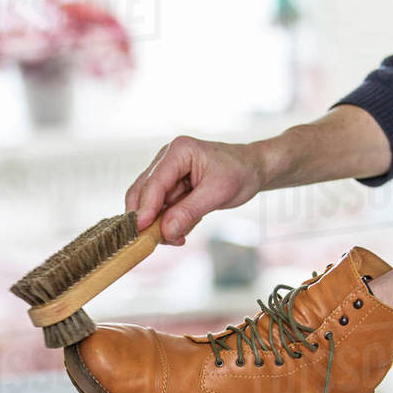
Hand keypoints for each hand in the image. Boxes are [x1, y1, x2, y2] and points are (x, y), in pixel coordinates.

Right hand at [124, 136, 270, 244]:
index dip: (145, 208)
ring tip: (180, 237)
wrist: (252, 169)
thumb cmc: (240, 173)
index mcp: (178, 151)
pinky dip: (168, 224)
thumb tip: (166, 231)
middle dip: (148, 219)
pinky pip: (160, 211)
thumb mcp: (218, 194)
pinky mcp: (169, 188)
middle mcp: (166, 159)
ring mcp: (166, 174)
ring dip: (160, 225)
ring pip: (149, 205)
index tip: (140, 230)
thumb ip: (189, 212)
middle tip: (160, 241)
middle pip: (142, 193)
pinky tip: (184, 230)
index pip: (154, 183)